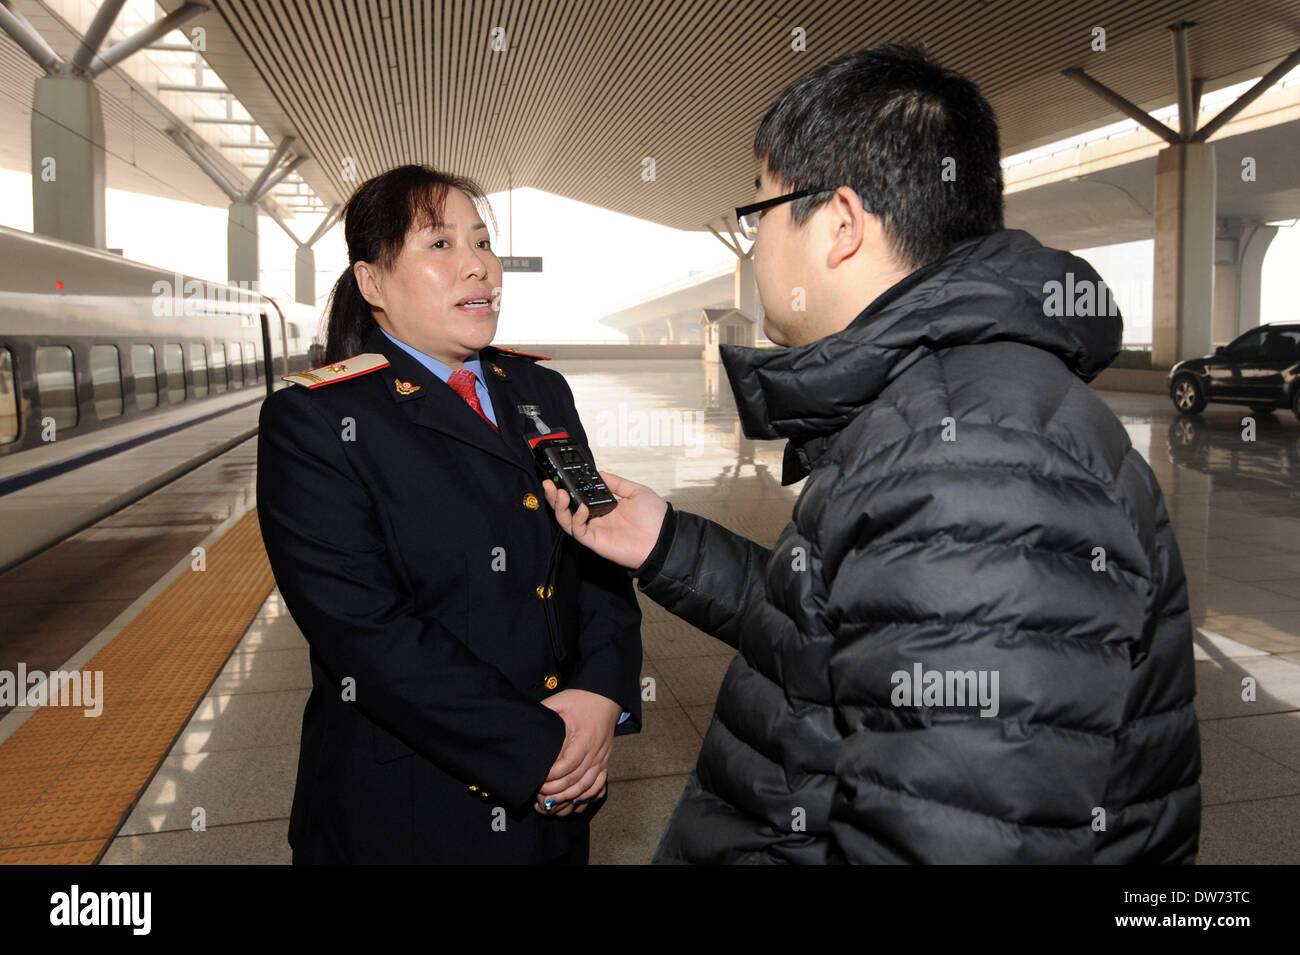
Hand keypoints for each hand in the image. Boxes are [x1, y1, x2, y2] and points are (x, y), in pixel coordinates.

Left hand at [533, 689, 621, 815]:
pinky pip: (598, 787)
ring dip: (569, 798)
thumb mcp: (560, 701)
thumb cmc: (581, 700)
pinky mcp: (604, 763)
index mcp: (584, 738)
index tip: (538, 780)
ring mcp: (601, 760)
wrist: (606, 698)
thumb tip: (524, 720)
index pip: (568, 764)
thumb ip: (544, 710)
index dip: (552, 776)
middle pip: (576, 780)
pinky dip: (586, 798)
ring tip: (551, 804)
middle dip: (556, 792)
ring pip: (587, 787)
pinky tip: (573, 803)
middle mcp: (595, 752)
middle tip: (538, 796)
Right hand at [542, 471, 667, 570]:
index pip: (579, 496)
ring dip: (559, 507)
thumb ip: (616, 482)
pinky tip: (581, 508)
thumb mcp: (636, 491)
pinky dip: (576, 519)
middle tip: (549, 483)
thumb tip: (600, 472)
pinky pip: (578, 531)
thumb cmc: (656, 518)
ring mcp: (595, 531)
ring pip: (567, 520)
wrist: (664, 539)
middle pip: (567, 509)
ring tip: (558, 493)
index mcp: (604, 507)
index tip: (559, 475)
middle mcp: (596, 519)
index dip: (567, 487)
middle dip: (555, 496)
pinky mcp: (595, 542)